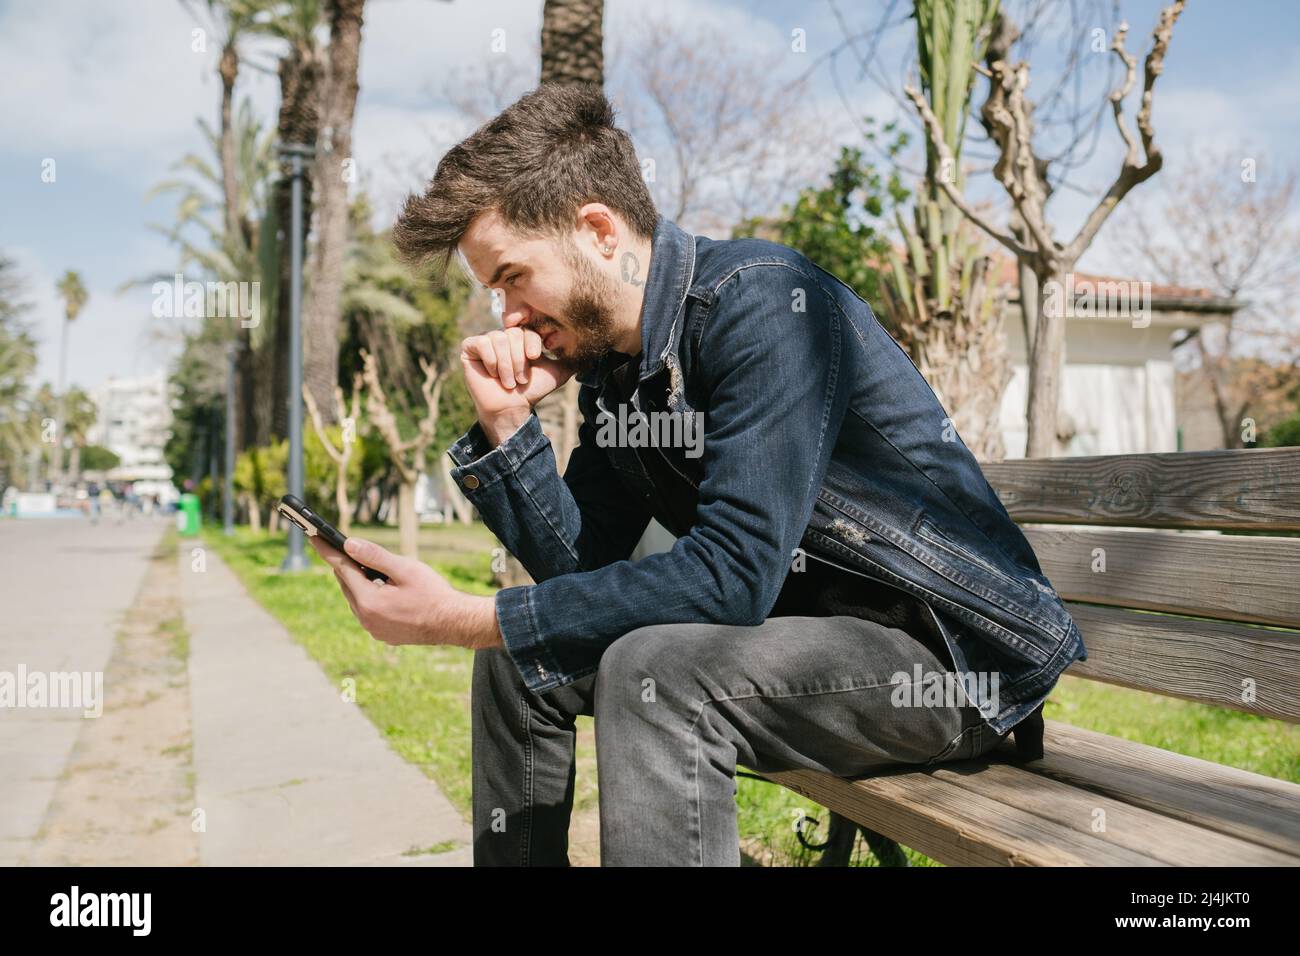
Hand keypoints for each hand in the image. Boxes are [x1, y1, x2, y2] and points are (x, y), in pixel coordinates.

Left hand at [308, 534, 499, 648]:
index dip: (327, 551)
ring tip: (374, 570)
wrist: (454, 623)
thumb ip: (375, 556)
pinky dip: (369, 597)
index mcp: (369, 601)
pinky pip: (366, 611)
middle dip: (348, 565)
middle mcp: (366, 618)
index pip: (341, 569)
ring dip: (360, 582)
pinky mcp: (381, 634)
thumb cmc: (434, 593)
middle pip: (347, 584)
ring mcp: (373, 629)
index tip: (313, 537)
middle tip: (351, 548)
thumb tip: (349, 545)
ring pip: (356, 598)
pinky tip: (385, 590)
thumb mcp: (405, 569)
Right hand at [461, 328, 572, 441]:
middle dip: (518, 361)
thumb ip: (571, 360)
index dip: (531, 346)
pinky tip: (492, 374)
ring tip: (507, 382)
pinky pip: (481, 343)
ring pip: (498, 339)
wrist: (512, 407)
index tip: (533, 360)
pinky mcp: (470, 347)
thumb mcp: (556, 373)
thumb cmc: (531, 391)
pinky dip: (491, 361)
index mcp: (522, 337)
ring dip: (506, 365)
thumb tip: (591, 351)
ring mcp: (486, 340)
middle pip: (512, 334)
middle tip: (519, 380)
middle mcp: (503, 335)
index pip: (528, 330)